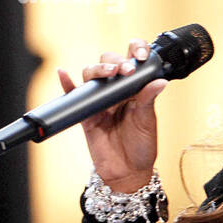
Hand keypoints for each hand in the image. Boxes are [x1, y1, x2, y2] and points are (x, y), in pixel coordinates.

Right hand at [57, 38, 166, 191]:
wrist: (128, 172)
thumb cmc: (141, 146)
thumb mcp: (148, 121)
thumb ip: (148, 99)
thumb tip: (159, 80)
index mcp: (135, 89)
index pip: (133, 60)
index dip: (135, 51)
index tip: (140, 54)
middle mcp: (117, 91)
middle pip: (108, 63)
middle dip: (115, 62)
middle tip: (125, 71)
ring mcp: (100, 101)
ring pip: (91, 75)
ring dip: (97, 70)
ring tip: (108, 74)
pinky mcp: (86, 114)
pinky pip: (73, 97)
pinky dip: (66, 84)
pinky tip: (63, 74)